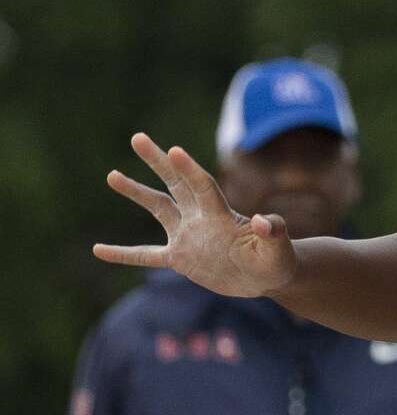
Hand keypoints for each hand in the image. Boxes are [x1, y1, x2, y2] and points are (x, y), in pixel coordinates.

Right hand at [97, 133, 298, 296]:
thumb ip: (275, 232)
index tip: (175, 150)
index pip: (202, 186)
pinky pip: (146, 255)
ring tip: (112, 174)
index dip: (190, 170)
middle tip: (137, 137)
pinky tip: (98, 250)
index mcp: (222, 214)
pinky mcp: (180, 258)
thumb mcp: (279, 249)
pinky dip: (123, 254)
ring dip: (136, 192)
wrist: (267, 277)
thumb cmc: (278, 260)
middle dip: (157, 160)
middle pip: (175, 183)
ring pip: (157, 208)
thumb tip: (265, 222)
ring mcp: (188, 236)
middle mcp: (200, 218)